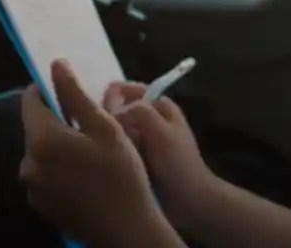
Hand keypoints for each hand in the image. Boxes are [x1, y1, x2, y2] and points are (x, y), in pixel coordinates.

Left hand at [20, 60, 175, 246]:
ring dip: (59, 145)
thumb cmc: (121, 174)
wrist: (126, 230)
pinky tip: (86, 175)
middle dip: (58, 120)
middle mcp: (28, 162)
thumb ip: (75, 95)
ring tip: (92, 153)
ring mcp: (32, 187)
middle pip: (36, 126)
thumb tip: (56, 64)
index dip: (48, 90)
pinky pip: (45, 174)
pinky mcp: (40, 204)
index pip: (30, 100)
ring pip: (42, 151)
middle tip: (91, 126)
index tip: (71, 93)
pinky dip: (59, 168)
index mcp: (41, 139)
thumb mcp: (104, 128)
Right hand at [104, 82, 219, 232]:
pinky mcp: (138, 157)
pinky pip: (119, 147)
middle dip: (110, 120)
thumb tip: (112, 113)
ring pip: (116, 130)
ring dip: (110, 138)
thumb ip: (137, 111)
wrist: (189, 200)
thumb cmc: (177, 163)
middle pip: (119, 109)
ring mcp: (144, 139)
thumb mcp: (160, 130)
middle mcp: (150, 118)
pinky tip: (112, 162)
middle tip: (108, 137)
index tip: (100, 113)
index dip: (112, 96)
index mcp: (159, 105)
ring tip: (110, 152)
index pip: (127, 89)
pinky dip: (114, 152)